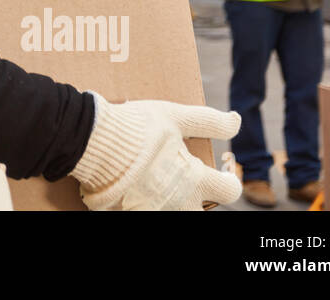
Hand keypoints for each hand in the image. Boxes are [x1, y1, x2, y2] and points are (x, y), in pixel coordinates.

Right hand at [71, 92, 242, 210]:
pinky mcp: (131, 213)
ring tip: (160, 178)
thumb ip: (209, 121)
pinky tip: (138, 185)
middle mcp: (179, 203)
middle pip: (203, 211)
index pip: (230, 191)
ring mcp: (155, 211)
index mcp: (195, 180)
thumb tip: (237, 119)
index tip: (223, 167)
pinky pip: (148, 210)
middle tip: (187, 176)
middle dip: (201, 196)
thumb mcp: (174, 117)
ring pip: (175, 212)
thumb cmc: (135, 127)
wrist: (91, 142)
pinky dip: (149, 201)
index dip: (230, 178)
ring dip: (174, 199)